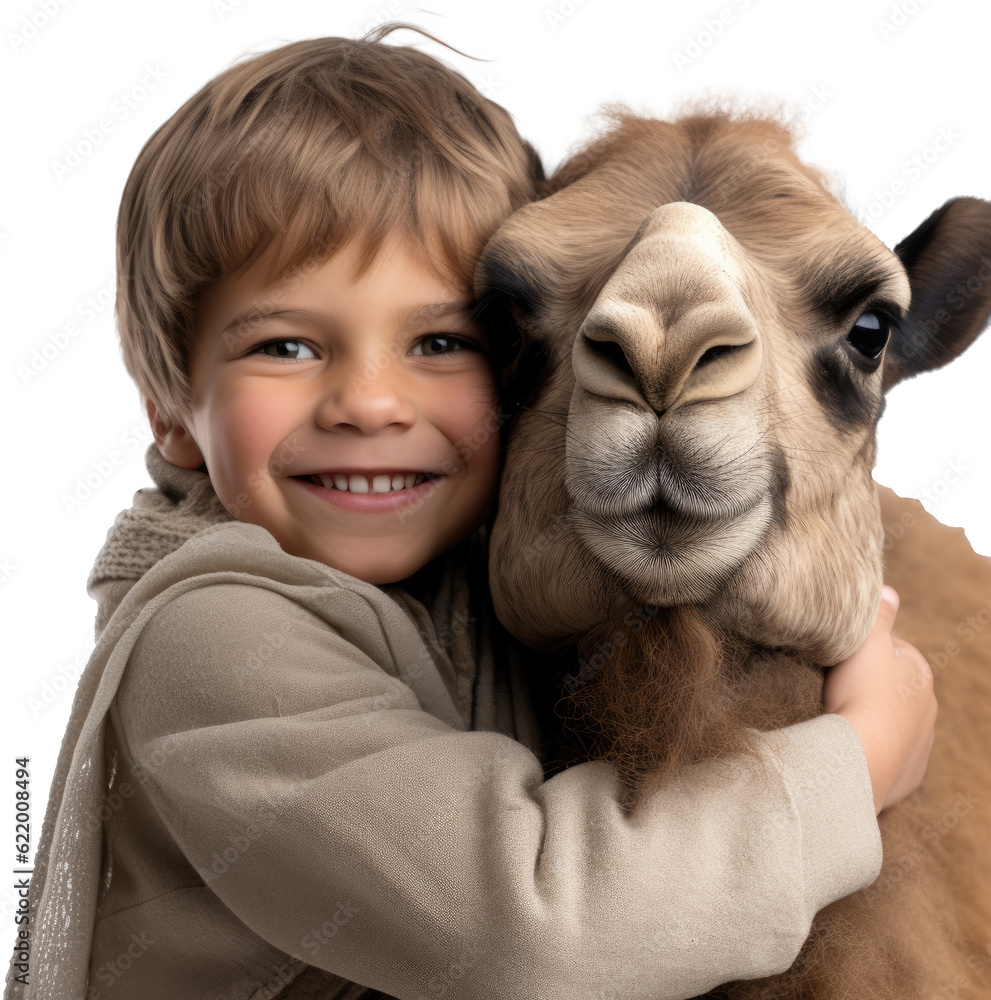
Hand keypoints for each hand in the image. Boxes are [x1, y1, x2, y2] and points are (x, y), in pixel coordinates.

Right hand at [823, 586, 936, 813]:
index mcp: (920, 674)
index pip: (895, 652)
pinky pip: (890, 757)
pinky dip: (875, 751)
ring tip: (842, 719)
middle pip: (895, 690)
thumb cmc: (861, 695)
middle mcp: (928, 709)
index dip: (867, 652)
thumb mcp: (865, 641)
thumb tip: (889, 591)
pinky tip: (853, 747)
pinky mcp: (908, 774)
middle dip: (872, 687)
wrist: (859, 758)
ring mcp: (920, 744)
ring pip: (895, 724)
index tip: (843, 658)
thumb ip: (878, 614)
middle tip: (838, 687)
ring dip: (874, 720)